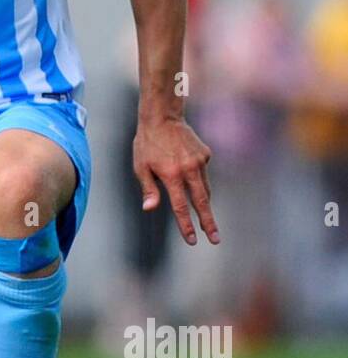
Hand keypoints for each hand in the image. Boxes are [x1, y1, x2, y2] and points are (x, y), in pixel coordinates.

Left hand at [133, 114, 219, 245]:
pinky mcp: (205, 154)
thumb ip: (149, 189)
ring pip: (205, 189)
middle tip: (216, 239)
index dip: (186, 225)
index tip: (193, 240)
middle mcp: (188, 169)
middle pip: (202, 202)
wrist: (162, 116)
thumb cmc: (147, 144)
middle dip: (209, 222)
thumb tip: (150, 209)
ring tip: (206, 219)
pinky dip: (198, 179)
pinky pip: (203, 173)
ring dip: (205, 205)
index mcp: (171, 174)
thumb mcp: (141, 167)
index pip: (180, 206)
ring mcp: (199, 161)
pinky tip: (187, 172)